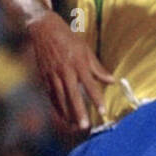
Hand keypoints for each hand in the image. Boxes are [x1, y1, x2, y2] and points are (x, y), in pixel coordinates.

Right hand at [26, 12, 114, 132]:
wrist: (43, 29)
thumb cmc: (68, 39)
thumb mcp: (85, 49)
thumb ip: (98, 67)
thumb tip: (112, 81)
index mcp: (78, 63)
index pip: (90, 84)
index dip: (97, 99)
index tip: (103, 111)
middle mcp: (66, 70)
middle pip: (73, 95)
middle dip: (79, 111)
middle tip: (85, 126)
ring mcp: (53, 75)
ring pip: (60, 98)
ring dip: (68, 113)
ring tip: (75, 126)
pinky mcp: (44, 77)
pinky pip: (51, 96)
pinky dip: (56, 107)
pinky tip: (63, 117)